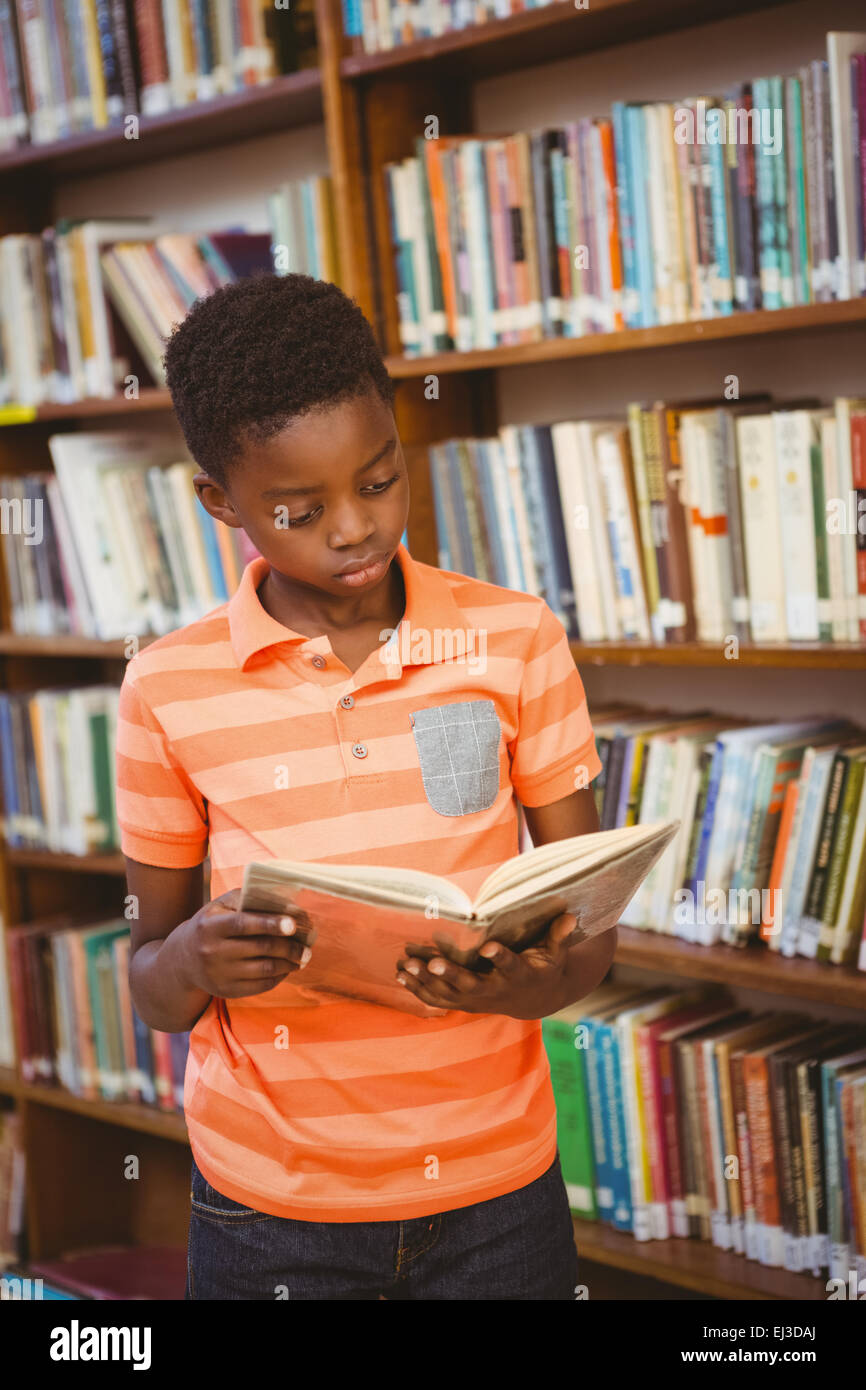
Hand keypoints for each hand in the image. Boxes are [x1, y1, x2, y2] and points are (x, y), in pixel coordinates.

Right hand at [176, 889, 315, 998]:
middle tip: (308, 944)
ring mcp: (219, 974)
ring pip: (264, 969)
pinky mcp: (227, 991)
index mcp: (210, 926)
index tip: (293, 924)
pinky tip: (288, 967)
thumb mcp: (219, 907)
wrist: (182, 961)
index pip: (243, 925)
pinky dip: (280, 976)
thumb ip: (246, 899)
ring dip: (289, 963)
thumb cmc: (210, 926)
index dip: (270, 923)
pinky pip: (261, 985)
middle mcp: (212, 952)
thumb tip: (284, 904)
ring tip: (303, 956)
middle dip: (289, 946)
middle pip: (260, 948)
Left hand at [395, 912, 578, 1019]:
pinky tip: (400, 975)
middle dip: (450, 974)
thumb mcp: (555, 953)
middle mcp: (495, 991)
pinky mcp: (463, 1002)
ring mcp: (476, 1000)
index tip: (488, 947)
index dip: (499, 958)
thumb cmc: (543, 967)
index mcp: (518, 976)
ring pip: (448, 994)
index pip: (509, 965)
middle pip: (470, 985)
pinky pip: (438, 1000)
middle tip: (431, 962)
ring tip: (405, 964)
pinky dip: (418, 990)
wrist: (534, 1000)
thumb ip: (559, 935)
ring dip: (425, 981)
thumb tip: (572, 915)